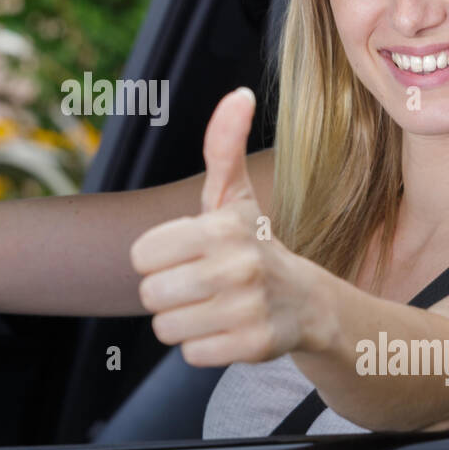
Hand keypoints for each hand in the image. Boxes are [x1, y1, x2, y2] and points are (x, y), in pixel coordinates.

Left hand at [130, 87, 323, 365]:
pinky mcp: (253, 346)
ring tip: (212, 306)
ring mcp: (247, 309)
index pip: (140, 255)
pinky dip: (203, 346)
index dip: (158, 257)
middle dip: (168, 292)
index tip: (187, 254)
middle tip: (198, 284)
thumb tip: (239, 94)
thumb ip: (224, 146)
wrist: (308, 302)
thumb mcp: (233, 197)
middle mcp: (237, 266)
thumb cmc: (253, 243)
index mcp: (221, 227)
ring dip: (182, 321)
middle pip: (150, 294)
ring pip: (165, 328)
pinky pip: (190, 354)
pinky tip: (227, 329)